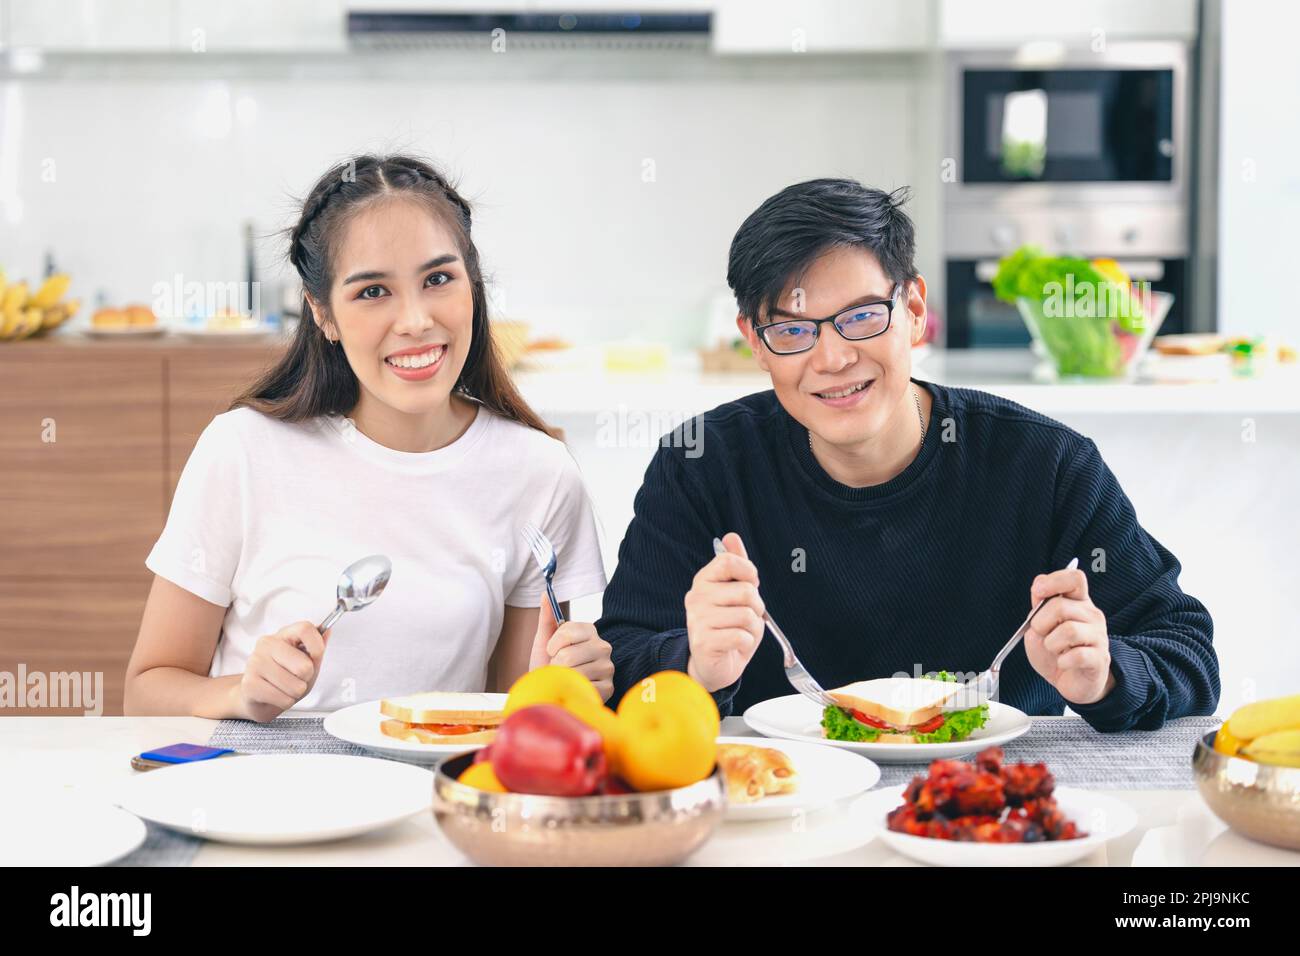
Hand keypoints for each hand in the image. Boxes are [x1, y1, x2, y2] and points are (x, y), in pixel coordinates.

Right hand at [237, 621, 329, 721]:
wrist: (258, 697)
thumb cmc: (285, 677)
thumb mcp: (306, 662)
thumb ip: (317, 648)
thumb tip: (328, 630)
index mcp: (282, 635)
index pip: (305, 629)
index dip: (317, 646)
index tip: (316, 656)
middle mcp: (266, 644)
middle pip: (304, 666)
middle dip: (306, 679)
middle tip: (295, 678)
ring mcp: (255, 662)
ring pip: (295, 686)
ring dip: (295, 693)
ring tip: (284, 688)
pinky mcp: (249, 684)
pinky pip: (283, 699)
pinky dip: (285, 702)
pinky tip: (275, 696)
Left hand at [530, 607, 614, 701]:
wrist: (551, 690)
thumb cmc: (548, 663)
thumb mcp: (544, 639)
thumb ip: (547, 616)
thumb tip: (545, 592)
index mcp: (589, 630)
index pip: (566, 633)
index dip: (552, 646)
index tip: (551, 651)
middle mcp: (603, 646)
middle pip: (568, 656)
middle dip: (555, 666)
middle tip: (558, 669)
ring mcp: (608, 667)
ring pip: (575, 674)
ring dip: (563, 680)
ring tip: (565, 679)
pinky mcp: (609, 688)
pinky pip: (584, 689)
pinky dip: (574, 691)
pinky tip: (575, 689)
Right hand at [683, 532, 764, 692]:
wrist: (712, 664)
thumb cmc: (728, 626)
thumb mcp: (735, 593)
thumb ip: (735, 565)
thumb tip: (731, 537)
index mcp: (703, 580)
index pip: (729, 561)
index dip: (748, 573)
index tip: (749, 585)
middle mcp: (696, 597)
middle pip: (746, 591)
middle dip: (756, 608)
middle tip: (744, 618)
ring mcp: (698, 620)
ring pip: (747, 616)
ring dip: (752, 629)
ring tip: (739, 633)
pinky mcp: (704, 642)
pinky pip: (742, 637)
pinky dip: (746, 644)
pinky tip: (735, 645)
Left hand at [1023, 567, 1115, 705]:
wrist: (1071, 682)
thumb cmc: (1055, 651)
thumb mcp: (1039, 627)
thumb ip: (1038, 607)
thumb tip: (1038, 588)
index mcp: (1078, 602)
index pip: (1075, 578)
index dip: (1054, 581)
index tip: (1038, 593)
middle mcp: (1092, 615)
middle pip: (1061, 606)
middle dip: (1040, 622)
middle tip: (1042, 634)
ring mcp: (1099, 636)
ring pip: (1068, 630)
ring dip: (1051, 643)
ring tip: (1054, 650)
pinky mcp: (1100, 659)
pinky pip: (1077, 655)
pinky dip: (1062, 661)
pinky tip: (1063, 663)